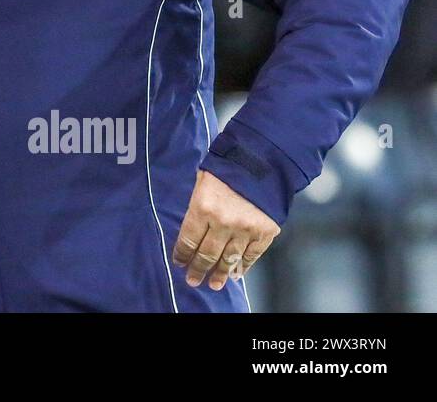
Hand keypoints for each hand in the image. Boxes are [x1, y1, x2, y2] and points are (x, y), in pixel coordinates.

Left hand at [172, 170, 279, 289]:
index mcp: (202, 207)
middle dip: (198, 269)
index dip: (182, 254)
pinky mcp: (264, 232)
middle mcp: (222, 222)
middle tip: (193, 280)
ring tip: (214, 284)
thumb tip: (193, 230)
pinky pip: (251, 255)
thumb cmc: (226, 167)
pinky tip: (236, 274)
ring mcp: (245, 229)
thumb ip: (197, 207)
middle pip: (207, 254)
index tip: (179, 263)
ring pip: (229, 259)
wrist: (262, 159)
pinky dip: (244, 266)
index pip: (188, 240)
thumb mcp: (202, 181)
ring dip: (220, 274)